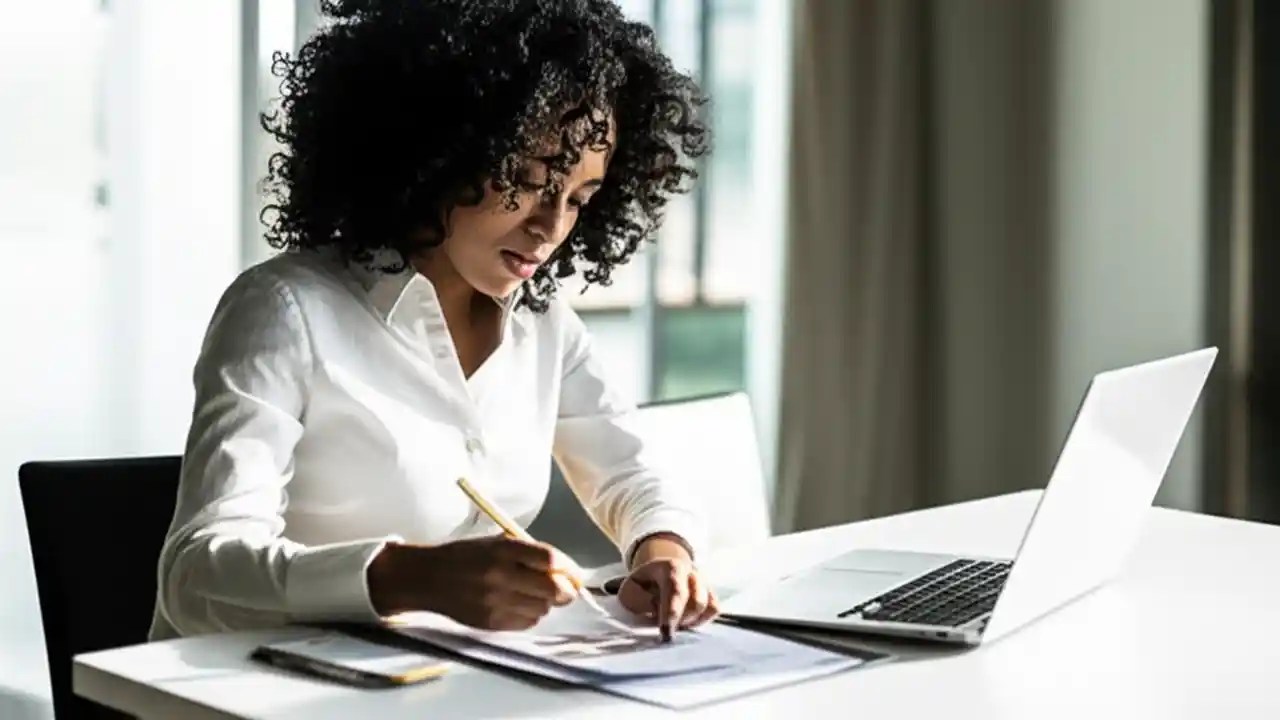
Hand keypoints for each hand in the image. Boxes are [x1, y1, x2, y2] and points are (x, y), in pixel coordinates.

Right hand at [367, 536, 576, 630]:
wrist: (428, 578)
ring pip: (542, 609)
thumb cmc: (466, 556)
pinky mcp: (491, 622)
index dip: (570, 568)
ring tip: (534, 595)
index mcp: (503, 550)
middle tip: (566, 590)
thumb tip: (565, 570)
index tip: (575, 574)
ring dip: (546, 603)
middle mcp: (501, 576)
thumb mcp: (496, 542)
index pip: (550, 559)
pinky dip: (531, 615)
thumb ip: (529, 553)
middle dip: (566, 591)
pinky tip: (520, 605)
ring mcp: (496, 602)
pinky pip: (526, 623)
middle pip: (552, 589)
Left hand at [617, 535, 718, 639]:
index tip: (665, 633)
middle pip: (696, 601)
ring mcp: (705, 582)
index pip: (675, 589)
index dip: (671, 613)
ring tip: (674, 623)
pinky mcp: (712, 593)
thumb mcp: (630, 589)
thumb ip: (637, 599)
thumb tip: (655, 609)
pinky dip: (701, 620)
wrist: (661, 572)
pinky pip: (714, 610)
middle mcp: (692, 572)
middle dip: (681, 621)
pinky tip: (686, 621)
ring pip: (707, 607)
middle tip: (666, 633)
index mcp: (671, 567)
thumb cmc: (644, 585)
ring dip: (690, 621)